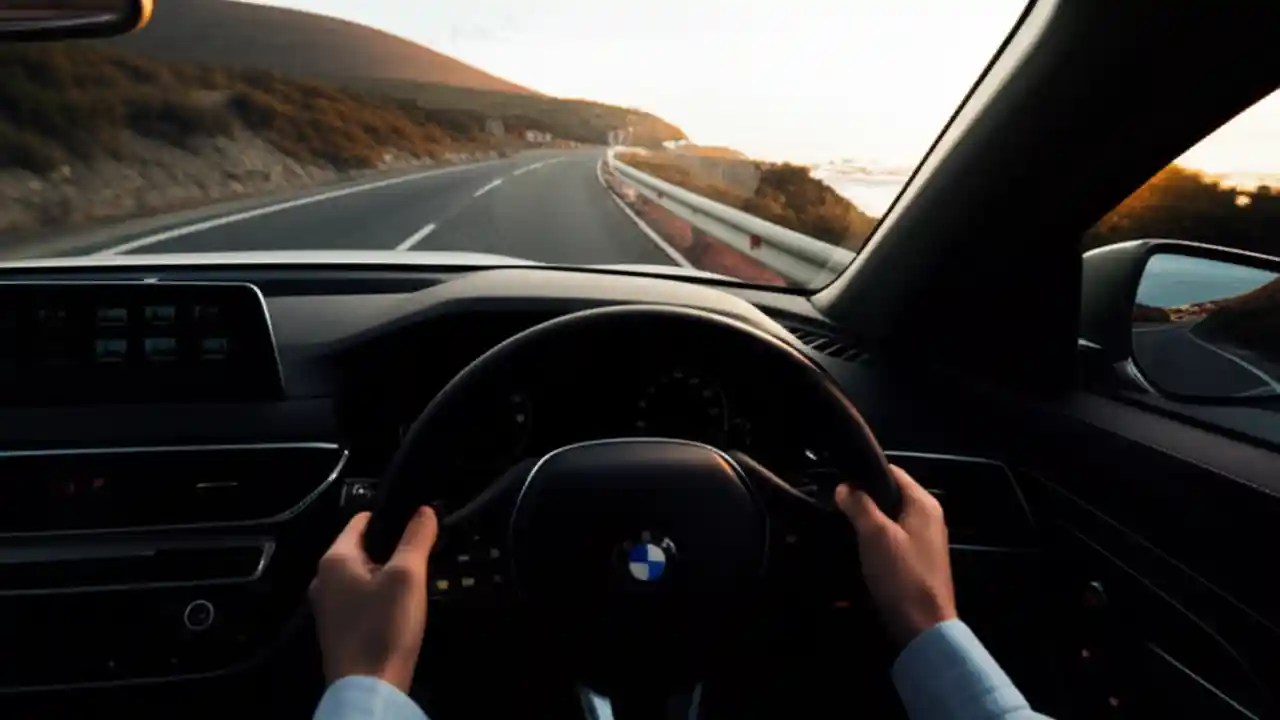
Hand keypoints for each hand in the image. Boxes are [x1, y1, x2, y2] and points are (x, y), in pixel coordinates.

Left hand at [309, 506, 437, 691]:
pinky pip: (360, 600)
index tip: (418, 526)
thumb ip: (416, 538)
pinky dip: (378, 599)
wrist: (367, 689)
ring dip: (386, 576)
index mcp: (334, 559)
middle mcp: (323, 579)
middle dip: (392, 550)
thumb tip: (424, 510)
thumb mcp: (407, 577)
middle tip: (421, 558)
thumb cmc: (383, 627)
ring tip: (414, 584)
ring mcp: (327, 606)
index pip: (362, 520)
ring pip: (362, 576)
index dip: (391, 518)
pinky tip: (398, 610)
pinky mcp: (337, 629)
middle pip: (363, 549)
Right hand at [835, 466, 956, 646]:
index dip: (865, 474)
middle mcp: (929, 517)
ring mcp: (924, 540)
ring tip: (842, 527)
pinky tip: (858, 551)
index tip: (840, 485)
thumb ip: (859, 505)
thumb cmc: (901, 575)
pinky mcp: (917, 560)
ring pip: (889, 519)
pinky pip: (892, 540)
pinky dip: (875, 542)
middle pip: (890, 496)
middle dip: (864, 500)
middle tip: (837, 508)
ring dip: (867, 523)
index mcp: (923, 504)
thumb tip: (844, 487)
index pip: (893, 473)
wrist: (923, 626)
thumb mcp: (875, 535)